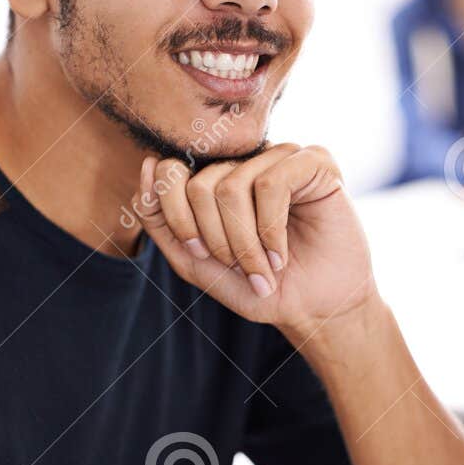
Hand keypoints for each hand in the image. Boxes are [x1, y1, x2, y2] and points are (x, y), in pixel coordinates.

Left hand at [134, 144, 377, 341]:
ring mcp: (280, 157)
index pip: (170, 174)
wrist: (315, 308)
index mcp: (216, 176)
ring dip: (245, 243)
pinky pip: (271, 185)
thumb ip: (162, 220)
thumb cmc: (259, 285)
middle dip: (216, 240)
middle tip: (240, 268)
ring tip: (265, 268)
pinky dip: (271, 230)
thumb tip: (148, 165)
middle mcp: (246, 160)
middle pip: (200, 185)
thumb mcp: (195, 262)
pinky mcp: (314, 162)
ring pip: (233, 186)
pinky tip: (281, 254)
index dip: (178, 220)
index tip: (202, 254)